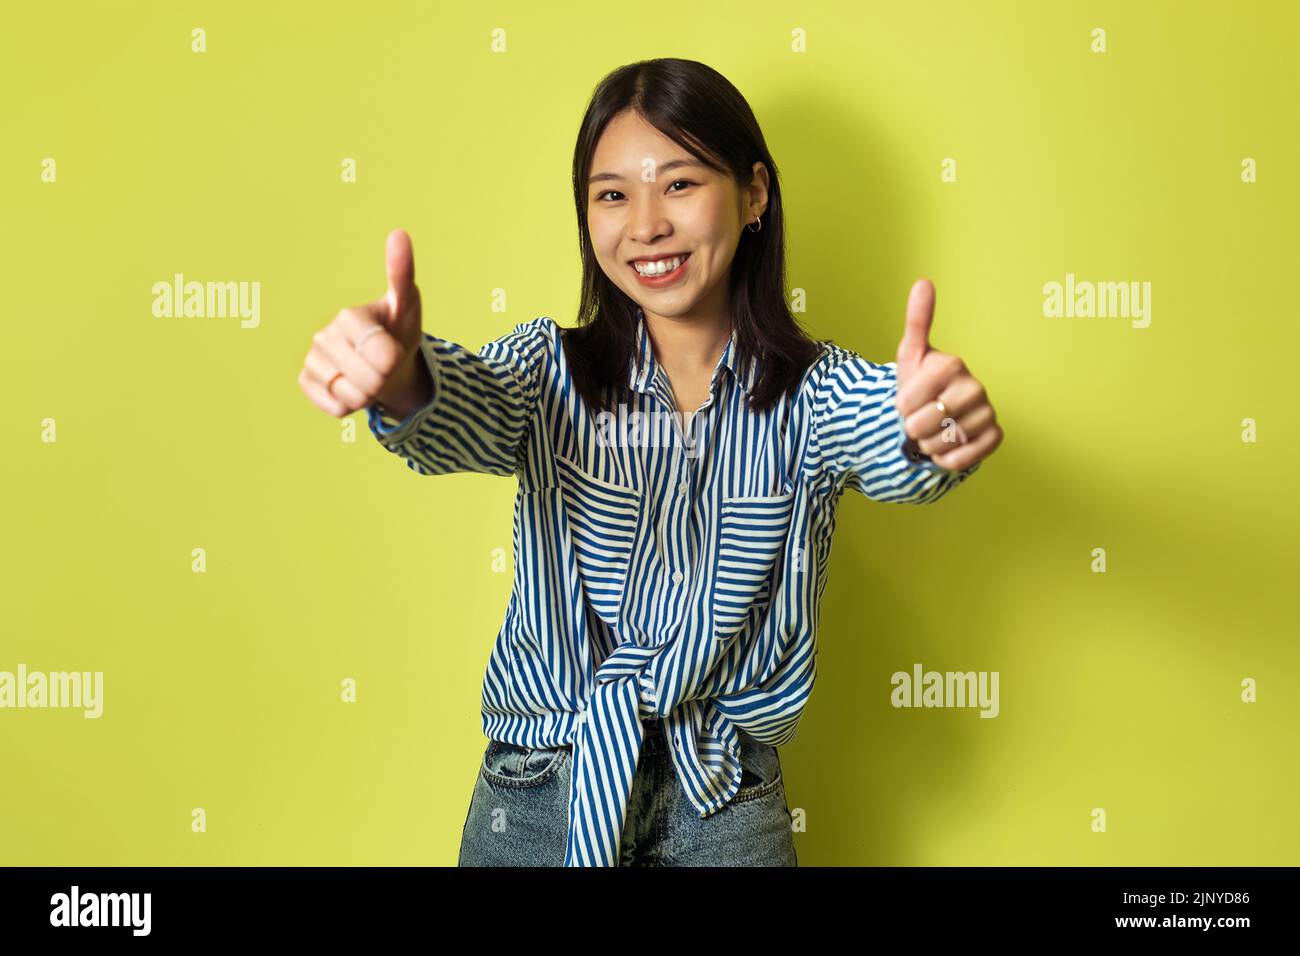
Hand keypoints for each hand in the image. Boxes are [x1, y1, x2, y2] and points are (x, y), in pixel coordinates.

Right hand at [298, 228, 424, 417]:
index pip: (378, 353)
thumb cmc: (398, 330)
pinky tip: (352, 387)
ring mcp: (313, 360)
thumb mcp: (408, 305)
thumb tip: (399, 233)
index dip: (392, 359)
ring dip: (370, 394)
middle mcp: (324, 336)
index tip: (395, 351)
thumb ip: (401, 274)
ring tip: (371, 375)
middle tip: (385, 366)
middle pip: (367, 379)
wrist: (388, 364)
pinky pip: (336, 408)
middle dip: (384, 380)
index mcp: (349, 317)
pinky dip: (351, 406)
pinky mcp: (306, 382)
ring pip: (351, 396)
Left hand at [894, 278, 1001, 470]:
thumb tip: (924, 281)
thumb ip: (917, 322)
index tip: (904, 402)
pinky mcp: (995, 436)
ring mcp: (988, 412)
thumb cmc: (920, 384)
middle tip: (918, 418)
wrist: (938, 414)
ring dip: (928, 444)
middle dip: (913, 427)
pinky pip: (963, 459)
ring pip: (943, 443)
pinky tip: (946, 446)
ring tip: (932, 431)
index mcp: (952, 364)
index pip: (909, 399)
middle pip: (926, 423)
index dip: (902, 406)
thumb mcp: (910, 355)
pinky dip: (947, 459)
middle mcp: (975, 386)